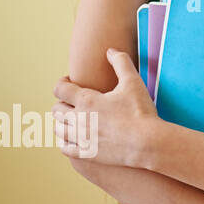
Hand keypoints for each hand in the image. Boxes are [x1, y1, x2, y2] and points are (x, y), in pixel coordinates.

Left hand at [52, 49, 159, 166]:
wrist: (147, 143)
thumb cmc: (141, 111)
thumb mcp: (133, 82)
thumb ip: (121, 63)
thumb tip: (110, 50)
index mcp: (87, 100)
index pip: (60, 89)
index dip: (62, 82)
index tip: (69, 81)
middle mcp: (78, 119)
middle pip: (56, 109)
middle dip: (62, 102)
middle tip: (73, 101)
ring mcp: (80, 138)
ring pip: (58, 129)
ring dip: (62, 122)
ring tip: (73, 119)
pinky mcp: (85, 153)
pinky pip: (64, 147)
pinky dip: (65, 141)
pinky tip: (74, 137)